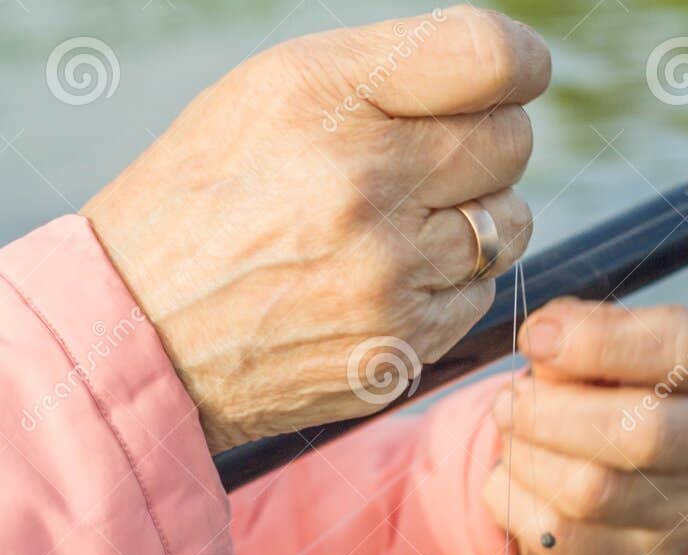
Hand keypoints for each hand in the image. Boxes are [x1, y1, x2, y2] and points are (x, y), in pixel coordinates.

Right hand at [82, 8, 548, 451]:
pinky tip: (388, 279)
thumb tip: (504, 75)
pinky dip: (450, 283)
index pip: (487, 58)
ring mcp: (388, 275)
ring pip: (508, 224)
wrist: (148, 330)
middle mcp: (363, 184)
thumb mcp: (270, 94)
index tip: (520, 75)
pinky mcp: (402, 344)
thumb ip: (387, 74)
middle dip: (487, 143)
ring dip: (473, 218)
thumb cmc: (214, 196)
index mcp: (324, 97)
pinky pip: (479, 293)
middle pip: (510, 143)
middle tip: (433, 159)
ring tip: (403, 223)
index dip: (521, 64)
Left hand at [485, 299, 687, 554]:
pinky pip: (559, 539)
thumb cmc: (612, 390)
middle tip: (507, 403)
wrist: (627, 476)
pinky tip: (516, 480)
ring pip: (590, 493)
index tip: (535, 338)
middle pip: (642, 435)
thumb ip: (578, 330)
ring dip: (527, 459)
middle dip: (551, 415)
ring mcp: (685, 518)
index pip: (680, 350)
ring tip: (512, 437)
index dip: (598, 342)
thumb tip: (543, 339)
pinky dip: (516, 503)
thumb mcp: (605, 344)